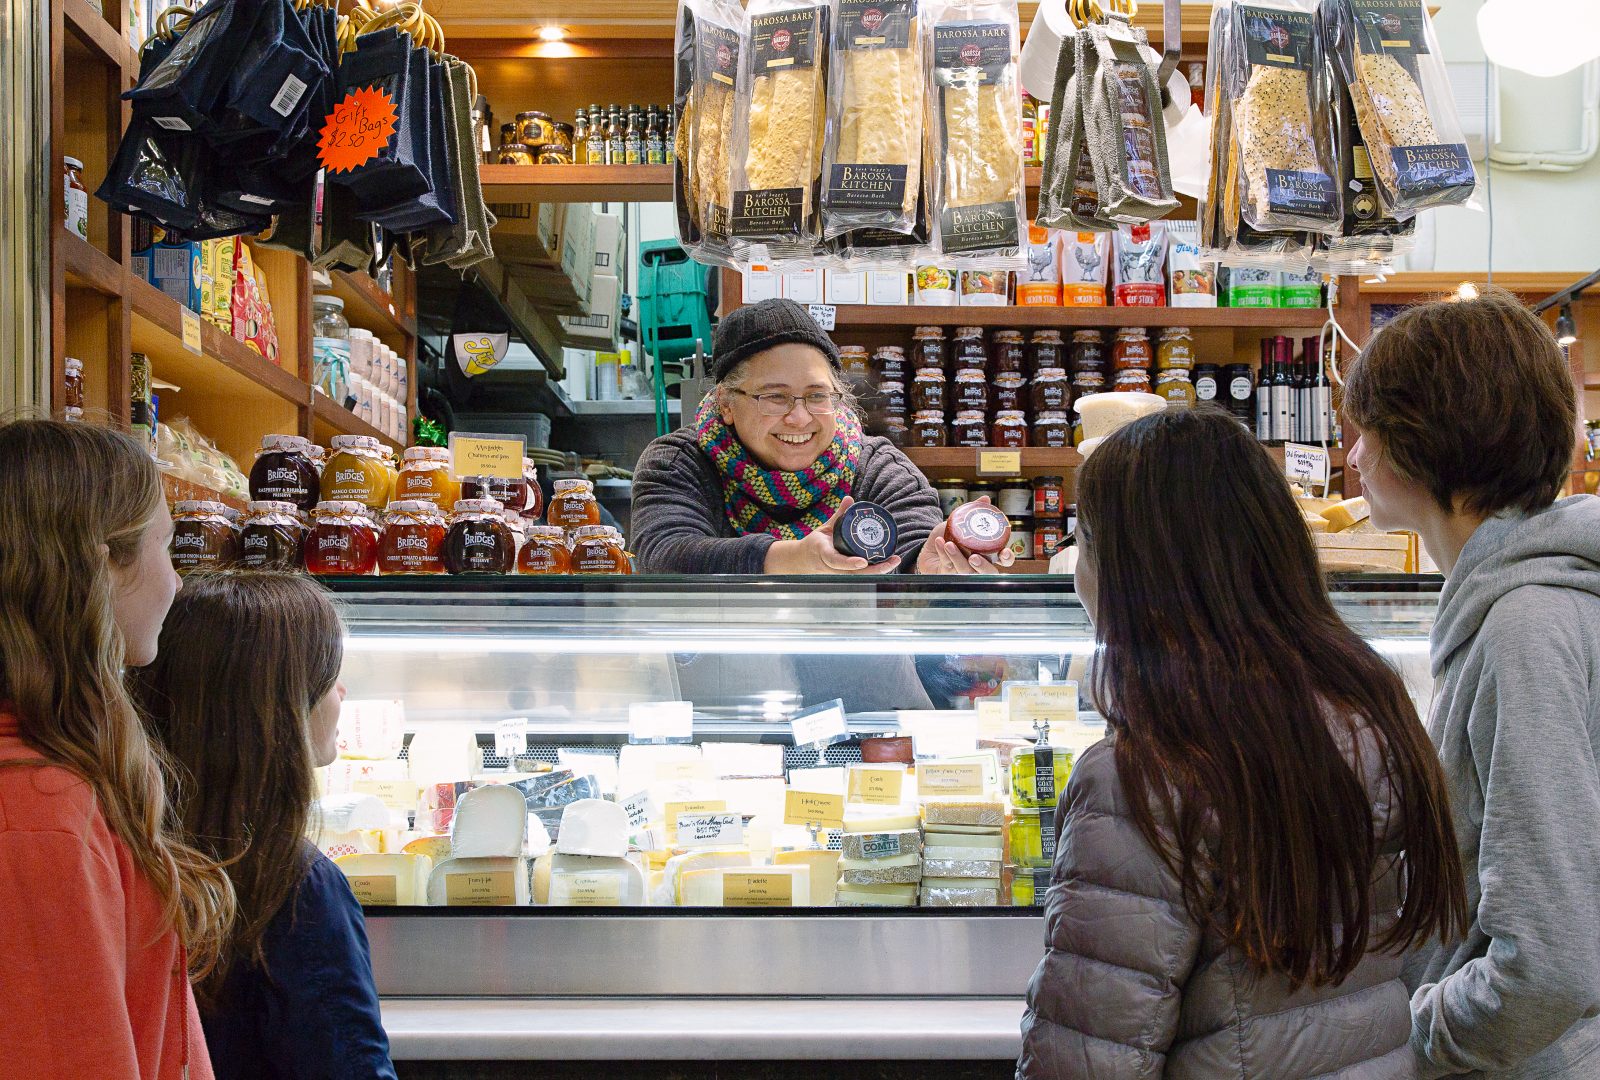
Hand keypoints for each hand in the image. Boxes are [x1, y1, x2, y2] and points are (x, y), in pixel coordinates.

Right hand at [763, 496, 902, 574]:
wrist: (804, 560)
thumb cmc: (815, 543)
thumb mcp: (824, 528)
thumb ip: (838, 515)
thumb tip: (849, 498)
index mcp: (824, 554)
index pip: (836, 561)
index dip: (850, 562)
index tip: (862, 562)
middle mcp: (833, 568)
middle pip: (856, 573)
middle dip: (875, 569)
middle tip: (892, 560)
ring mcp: (840, 573)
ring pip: (861, 576)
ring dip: (879, 570)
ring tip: (895, 560)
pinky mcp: (846, 574)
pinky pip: (862, 574)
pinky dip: (876, 569)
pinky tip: (889, 562)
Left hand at [916, 498, 1015, 575]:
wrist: (931, 543)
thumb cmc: (951, 535)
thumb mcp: (961, 521)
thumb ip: (974, 512)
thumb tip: (985, 499)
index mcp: (988, 553)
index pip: (1004, 560)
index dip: (1007, 558)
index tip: (1005, 552)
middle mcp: (978, 565)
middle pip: (988, 574)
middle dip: (983, 566)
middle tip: (974, 557)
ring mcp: (963, 572)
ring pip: (965, 571)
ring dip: (957, 557)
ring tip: (949, 544)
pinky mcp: (948, 574)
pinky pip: (947, 565)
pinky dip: (943, 553)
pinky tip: (939, 542)